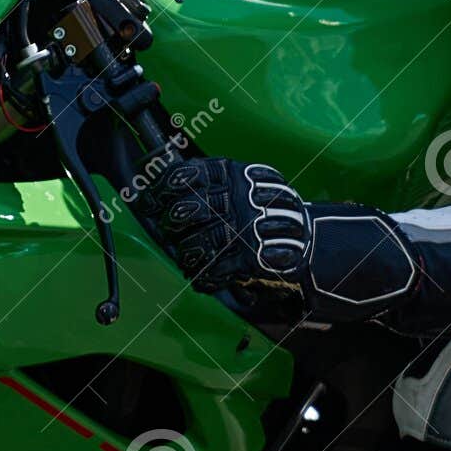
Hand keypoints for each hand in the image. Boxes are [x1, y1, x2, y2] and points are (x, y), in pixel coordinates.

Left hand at [140, 157, 311, 306]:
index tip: (148, 201)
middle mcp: (234, 197)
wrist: (303, 235)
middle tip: (168, 230)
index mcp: (228, 173)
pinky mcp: (251, 257)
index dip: (159, 190)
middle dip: (169, 224)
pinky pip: (214, 269)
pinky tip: (203, 275)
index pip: (182, 176)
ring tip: (186, 256)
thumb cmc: (258, 208)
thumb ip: (201, 180)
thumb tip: (154, 184)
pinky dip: (204, 277)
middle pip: (185, 211)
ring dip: (184, 254)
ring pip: (195, 243)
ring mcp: (243, 228)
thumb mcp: (234, 180)